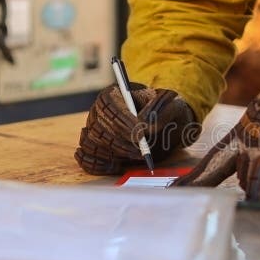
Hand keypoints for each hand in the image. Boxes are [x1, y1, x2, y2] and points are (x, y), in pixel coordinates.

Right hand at [75, 83, 198, 174]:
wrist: (166, 128)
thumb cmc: (167, 112)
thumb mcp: (172, 106)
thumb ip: (162, 112)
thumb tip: (145, 126)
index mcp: (114, 94)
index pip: (107, 105)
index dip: (121, 120)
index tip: (140, 134)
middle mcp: (99, 112)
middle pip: (98, 126)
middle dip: (121, 141)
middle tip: (141, 150)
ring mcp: (94, 131)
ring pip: (92, 143)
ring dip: (114, 153)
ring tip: (137, 155)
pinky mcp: (95, 149)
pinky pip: (87, 158)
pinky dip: (98, 164)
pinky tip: (117, 165)